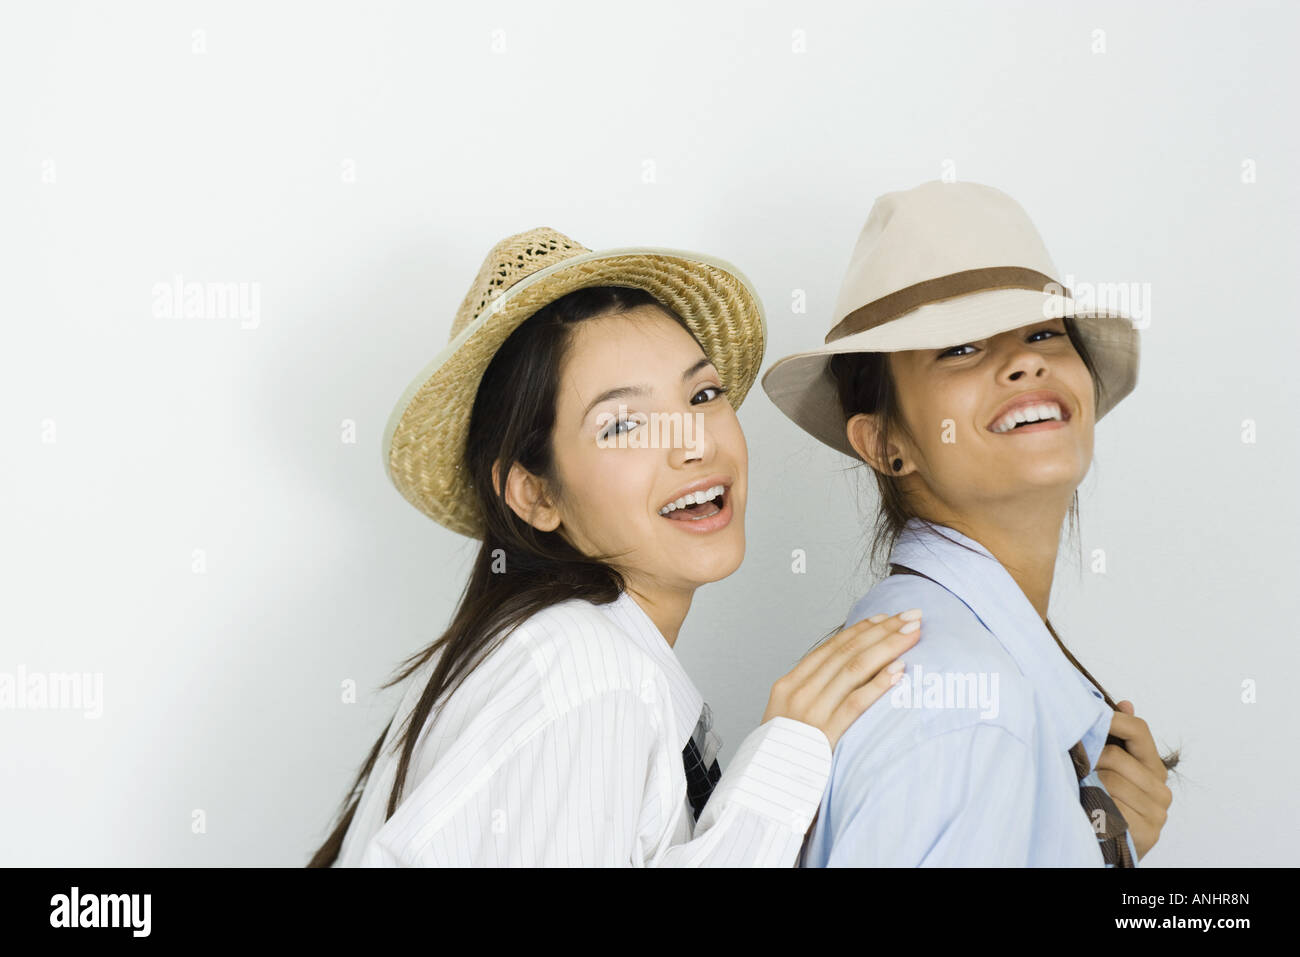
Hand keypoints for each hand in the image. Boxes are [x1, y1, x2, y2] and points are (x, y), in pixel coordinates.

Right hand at [762, 609, 920, 751]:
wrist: (762, 795)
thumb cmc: (781, 760)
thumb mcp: (786, 720)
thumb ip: (809, 696)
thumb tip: (840, 678)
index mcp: (788, 685)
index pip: (831, 648)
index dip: (862, 629)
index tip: (886, 617)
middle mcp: (798, 693)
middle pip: (847, 652)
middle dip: (883, 630)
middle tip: (912, 616)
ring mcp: (809, 713)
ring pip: (854, 669)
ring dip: (888, 647)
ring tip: (913, 634)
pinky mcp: (823, 736)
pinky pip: (855, 703)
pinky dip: (879, 684)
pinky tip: (900, 670)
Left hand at [1096, 701, 1172, 860]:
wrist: (1111, 848)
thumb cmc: (1109, 805)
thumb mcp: (1112, 771)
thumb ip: (1119, 740)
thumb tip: (1125, 703)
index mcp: (1154, 768)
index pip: (1138, 730)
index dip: (1113, 719)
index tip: (1088, 715)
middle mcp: (1161, 789)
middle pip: (1114, 756)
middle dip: (1091, 762)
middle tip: (1079, 772)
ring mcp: (1157, 812)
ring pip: (1108, 781)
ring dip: (1089, 786)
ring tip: (1085, 795)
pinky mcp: (1147, 832)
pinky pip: (1110, 808)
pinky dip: (1094, 809)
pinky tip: (1093, 815)